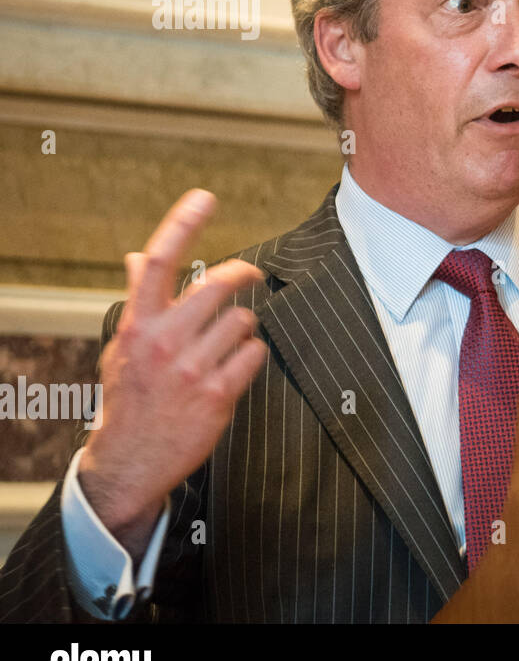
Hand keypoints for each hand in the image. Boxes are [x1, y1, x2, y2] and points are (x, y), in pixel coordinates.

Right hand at [78, 190, 266, 558]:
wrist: (129, 461)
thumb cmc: (130, 398)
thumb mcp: (122, 348)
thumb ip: (137, 302)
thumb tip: (134, 256)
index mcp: (136, 326)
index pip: (156, 264)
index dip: (182, 225)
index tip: (204, 198)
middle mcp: (162, 343)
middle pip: (217, 285)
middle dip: (242, 275)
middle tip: (252, 275)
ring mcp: (190, 370)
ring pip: (243, 321)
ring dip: (244, 328)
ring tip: (228, 345)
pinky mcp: (217, 395)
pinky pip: (255, 355)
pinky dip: (252, 356)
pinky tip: (236, 369)